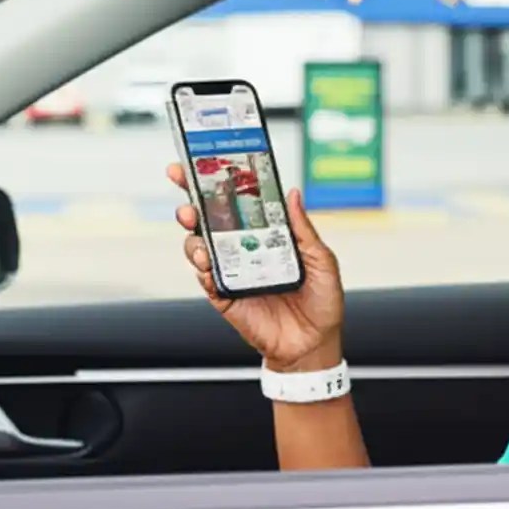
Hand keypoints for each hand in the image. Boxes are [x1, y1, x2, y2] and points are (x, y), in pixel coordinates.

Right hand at [167, 163, 344, 371]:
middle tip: (187, 196)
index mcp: (267, 236)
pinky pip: (207, 280)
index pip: (237, 204)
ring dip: (193, 238)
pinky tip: (206, 264)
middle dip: (191, 203)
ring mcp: (233, 272)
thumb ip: (303, 229)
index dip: (218, 186)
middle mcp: (245, 250)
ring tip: (199, 235)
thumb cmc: (322, 300)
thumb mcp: (322, 259)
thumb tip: (292, 193)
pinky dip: (202, 270)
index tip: (201, 165)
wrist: (315, 344)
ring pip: (200, 247)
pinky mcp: (225, 298)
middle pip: (209, 221)